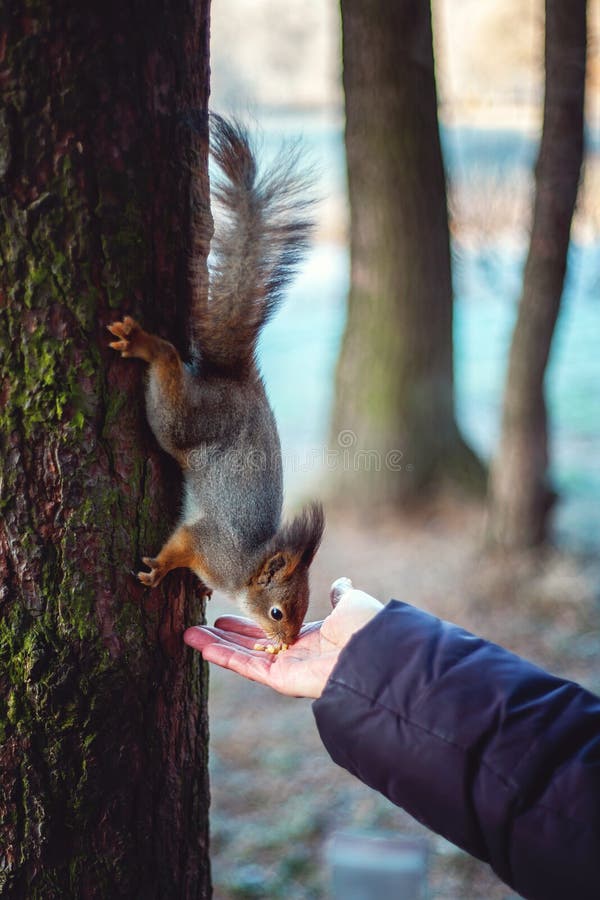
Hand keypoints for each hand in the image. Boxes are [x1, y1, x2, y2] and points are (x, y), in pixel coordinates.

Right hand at [184, 578, 383, 697]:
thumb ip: (340, 596)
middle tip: (200, 626)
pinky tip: (201, 646)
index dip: (249, 623)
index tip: (226, 615)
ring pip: (243, 657)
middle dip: (225, 636)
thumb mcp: (352, 604)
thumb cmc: (369, 629)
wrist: (378, 654)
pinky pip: (247, 667)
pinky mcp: (281, 680)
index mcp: (311, 637)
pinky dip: (223, 657)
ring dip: (215, 646)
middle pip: (252, 645)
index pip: (271, 630)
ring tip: (187, 635)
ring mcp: (286, 669)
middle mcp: (295, 655)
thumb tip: (341, 583)